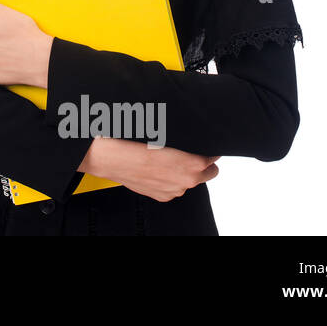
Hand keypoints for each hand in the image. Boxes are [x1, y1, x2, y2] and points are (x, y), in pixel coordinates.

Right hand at [78, 136, 219, 202]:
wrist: (111, 156)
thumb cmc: (135, 140)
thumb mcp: (166, 130)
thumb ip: (187, 136)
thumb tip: (195, 131)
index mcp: (194, 163)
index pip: (215, 156)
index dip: (207, 148)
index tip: (201, 145)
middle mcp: (188, 180)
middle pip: (211, 172)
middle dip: (203, 163)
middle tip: (189, 152)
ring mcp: (175, 190)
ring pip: (191, 180)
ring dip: (184, 171)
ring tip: (166, 158)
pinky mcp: (163, 196)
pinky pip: (174, 187)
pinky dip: (170, 180)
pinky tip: (156, 168)